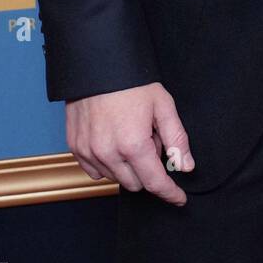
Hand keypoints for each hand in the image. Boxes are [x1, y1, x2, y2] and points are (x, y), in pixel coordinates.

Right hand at [65, 82, 193, 204]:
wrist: (98, 64)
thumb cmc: (133, 82)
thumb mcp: (163, 105)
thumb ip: (177, 139)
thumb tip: (186, 166)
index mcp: (133, 144)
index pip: (155, 182)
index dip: (170, 193)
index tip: (179, 199)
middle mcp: (108, 153)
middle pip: (136, 184)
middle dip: (148, 170)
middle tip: (150, 140)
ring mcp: (88, 152)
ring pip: (116, 178)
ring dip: (128, 167)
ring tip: (131, 135)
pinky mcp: (75, 147)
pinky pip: (95, 171)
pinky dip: (108, 164)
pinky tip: (114, 142)